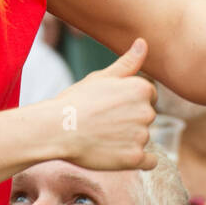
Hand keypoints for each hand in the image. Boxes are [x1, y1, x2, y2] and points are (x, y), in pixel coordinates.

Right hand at [55, 38, 157, 168]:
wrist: (57, 129)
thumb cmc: (76, 100)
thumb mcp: (101, 77)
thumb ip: (128, 63)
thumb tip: (144, 42)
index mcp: (142, 89)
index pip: (148, 96)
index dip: (128, 102)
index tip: (110, 106)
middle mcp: (147, 111)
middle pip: (146, 117)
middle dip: (129, 120)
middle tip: (102, 122)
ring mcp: (142, 136)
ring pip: (144, 138)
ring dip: (128, 139)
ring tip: (102, 137)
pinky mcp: (135, 158)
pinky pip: (148, 161)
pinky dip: (136, 158)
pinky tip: (117, 153)